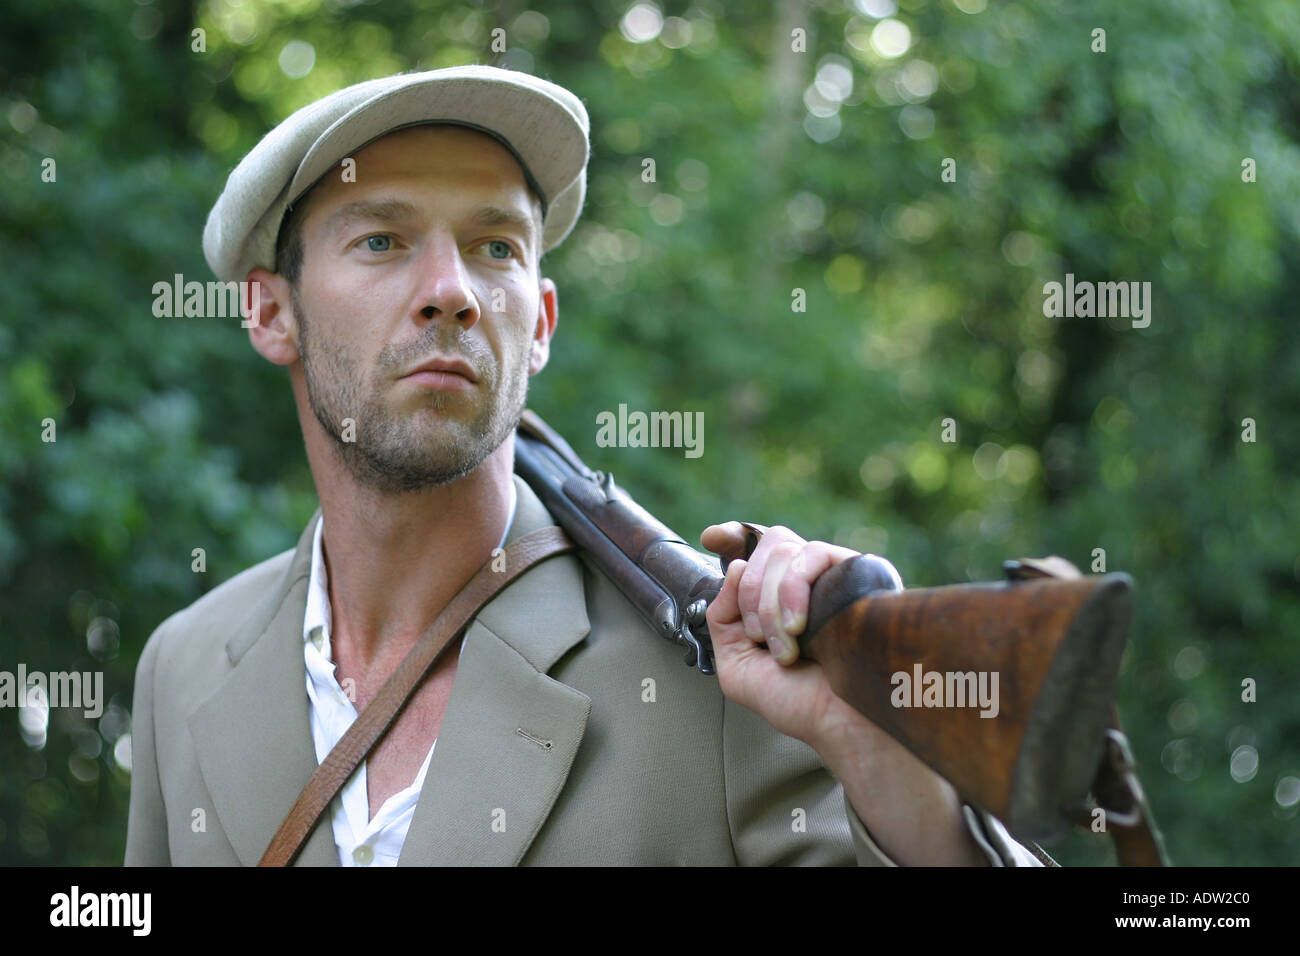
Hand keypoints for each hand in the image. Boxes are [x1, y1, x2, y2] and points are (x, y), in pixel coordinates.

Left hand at [700, 521, 988, 864]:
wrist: (840, 721)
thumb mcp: (736, 665)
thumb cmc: (797, 702)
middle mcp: (806, 581)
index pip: (754, 548)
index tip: (710, 539)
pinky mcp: (855, 572)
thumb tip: (733, 566)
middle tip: (758, 636)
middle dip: (748, 590)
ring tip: (785, 647)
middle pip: (765, 546)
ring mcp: (831, 575)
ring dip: (769, 603)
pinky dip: (792, 590)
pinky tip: (799, 628)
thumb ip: (721, 617)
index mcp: (777, 598)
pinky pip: (812, 553)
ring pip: (783, 549)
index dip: (732, 535)